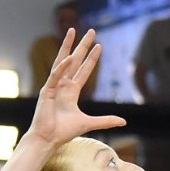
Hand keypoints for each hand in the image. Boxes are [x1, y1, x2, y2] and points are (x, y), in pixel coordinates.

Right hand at [25, 29, 125, 148]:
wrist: (48, 139)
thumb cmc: (64, 132)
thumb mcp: (89, 123)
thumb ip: (106, 121)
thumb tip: (123, 121)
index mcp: (71, 91)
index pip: (84, 70)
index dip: (91, 59)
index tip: (99, 46)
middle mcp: (62, 85)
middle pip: (74, 60)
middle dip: (82, 46)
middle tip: (91, 31)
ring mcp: (53, 86)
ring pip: (62, 61)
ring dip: (68, 46)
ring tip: (73, 31)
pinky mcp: (46, 91)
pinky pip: (55, 75)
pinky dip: (62, 67)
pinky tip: (69, 58)